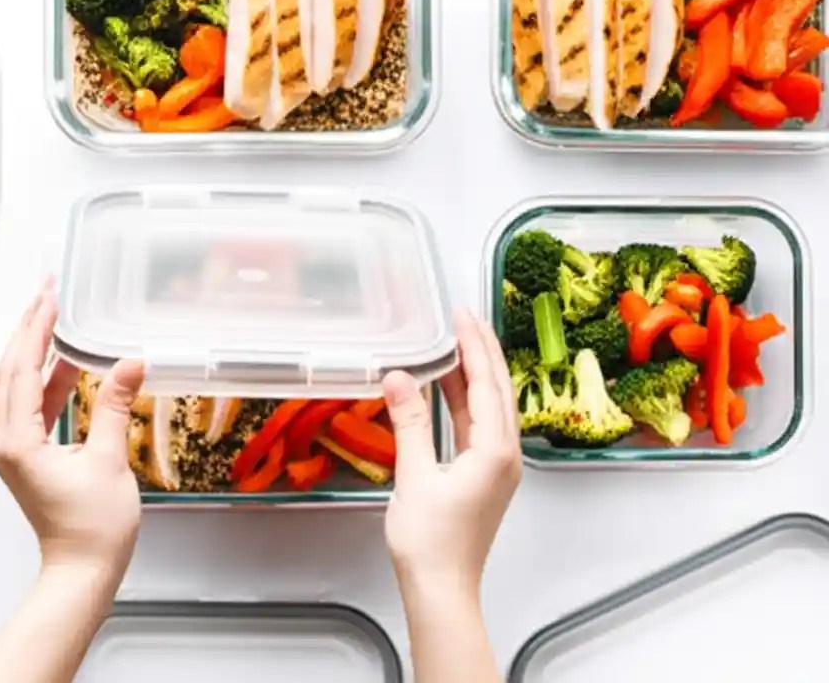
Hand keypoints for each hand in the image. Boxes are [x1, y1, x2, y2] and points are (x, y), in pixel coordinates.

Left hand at [0, 281, 145, 572]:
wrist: (82, 571)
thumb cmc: (93, 529)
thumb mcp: (109, 461)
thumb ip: (114, 406)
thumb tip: (130, 362)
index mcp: (18, 441)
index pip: (22, 369)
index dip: (36, 329)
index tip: (50, 296)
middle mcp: (8, 442)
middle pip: (9, 371)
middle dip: (28, 330)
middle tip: (48, 294)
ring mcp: (16, 449)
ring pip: (17, 386)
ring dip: (36, 351)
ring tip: (56, 317)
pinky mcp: (29, 456)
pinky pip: (31, 406)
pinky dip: (47, 380)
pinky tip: (68, 361)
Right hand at [383, 310, 521, 597]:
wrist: (441, 589)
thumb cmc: (431, 545)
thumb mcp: (414, 476)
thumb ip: (409, 422)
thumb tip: (400, 377)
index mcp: (495, 451)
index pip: (488, 384)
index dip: (474, 345)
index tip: (462, 315)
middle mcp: (505, 455)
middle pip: (498, 390)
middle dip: (481, 351)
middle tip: (464, 318)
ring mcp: (497, 467)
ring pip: (490, 407)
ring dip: (474, 374)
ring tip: (456, 343)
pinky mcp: (484, 477)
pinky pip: (480, 425)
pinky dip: (466, 400)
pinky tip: (449, 389)